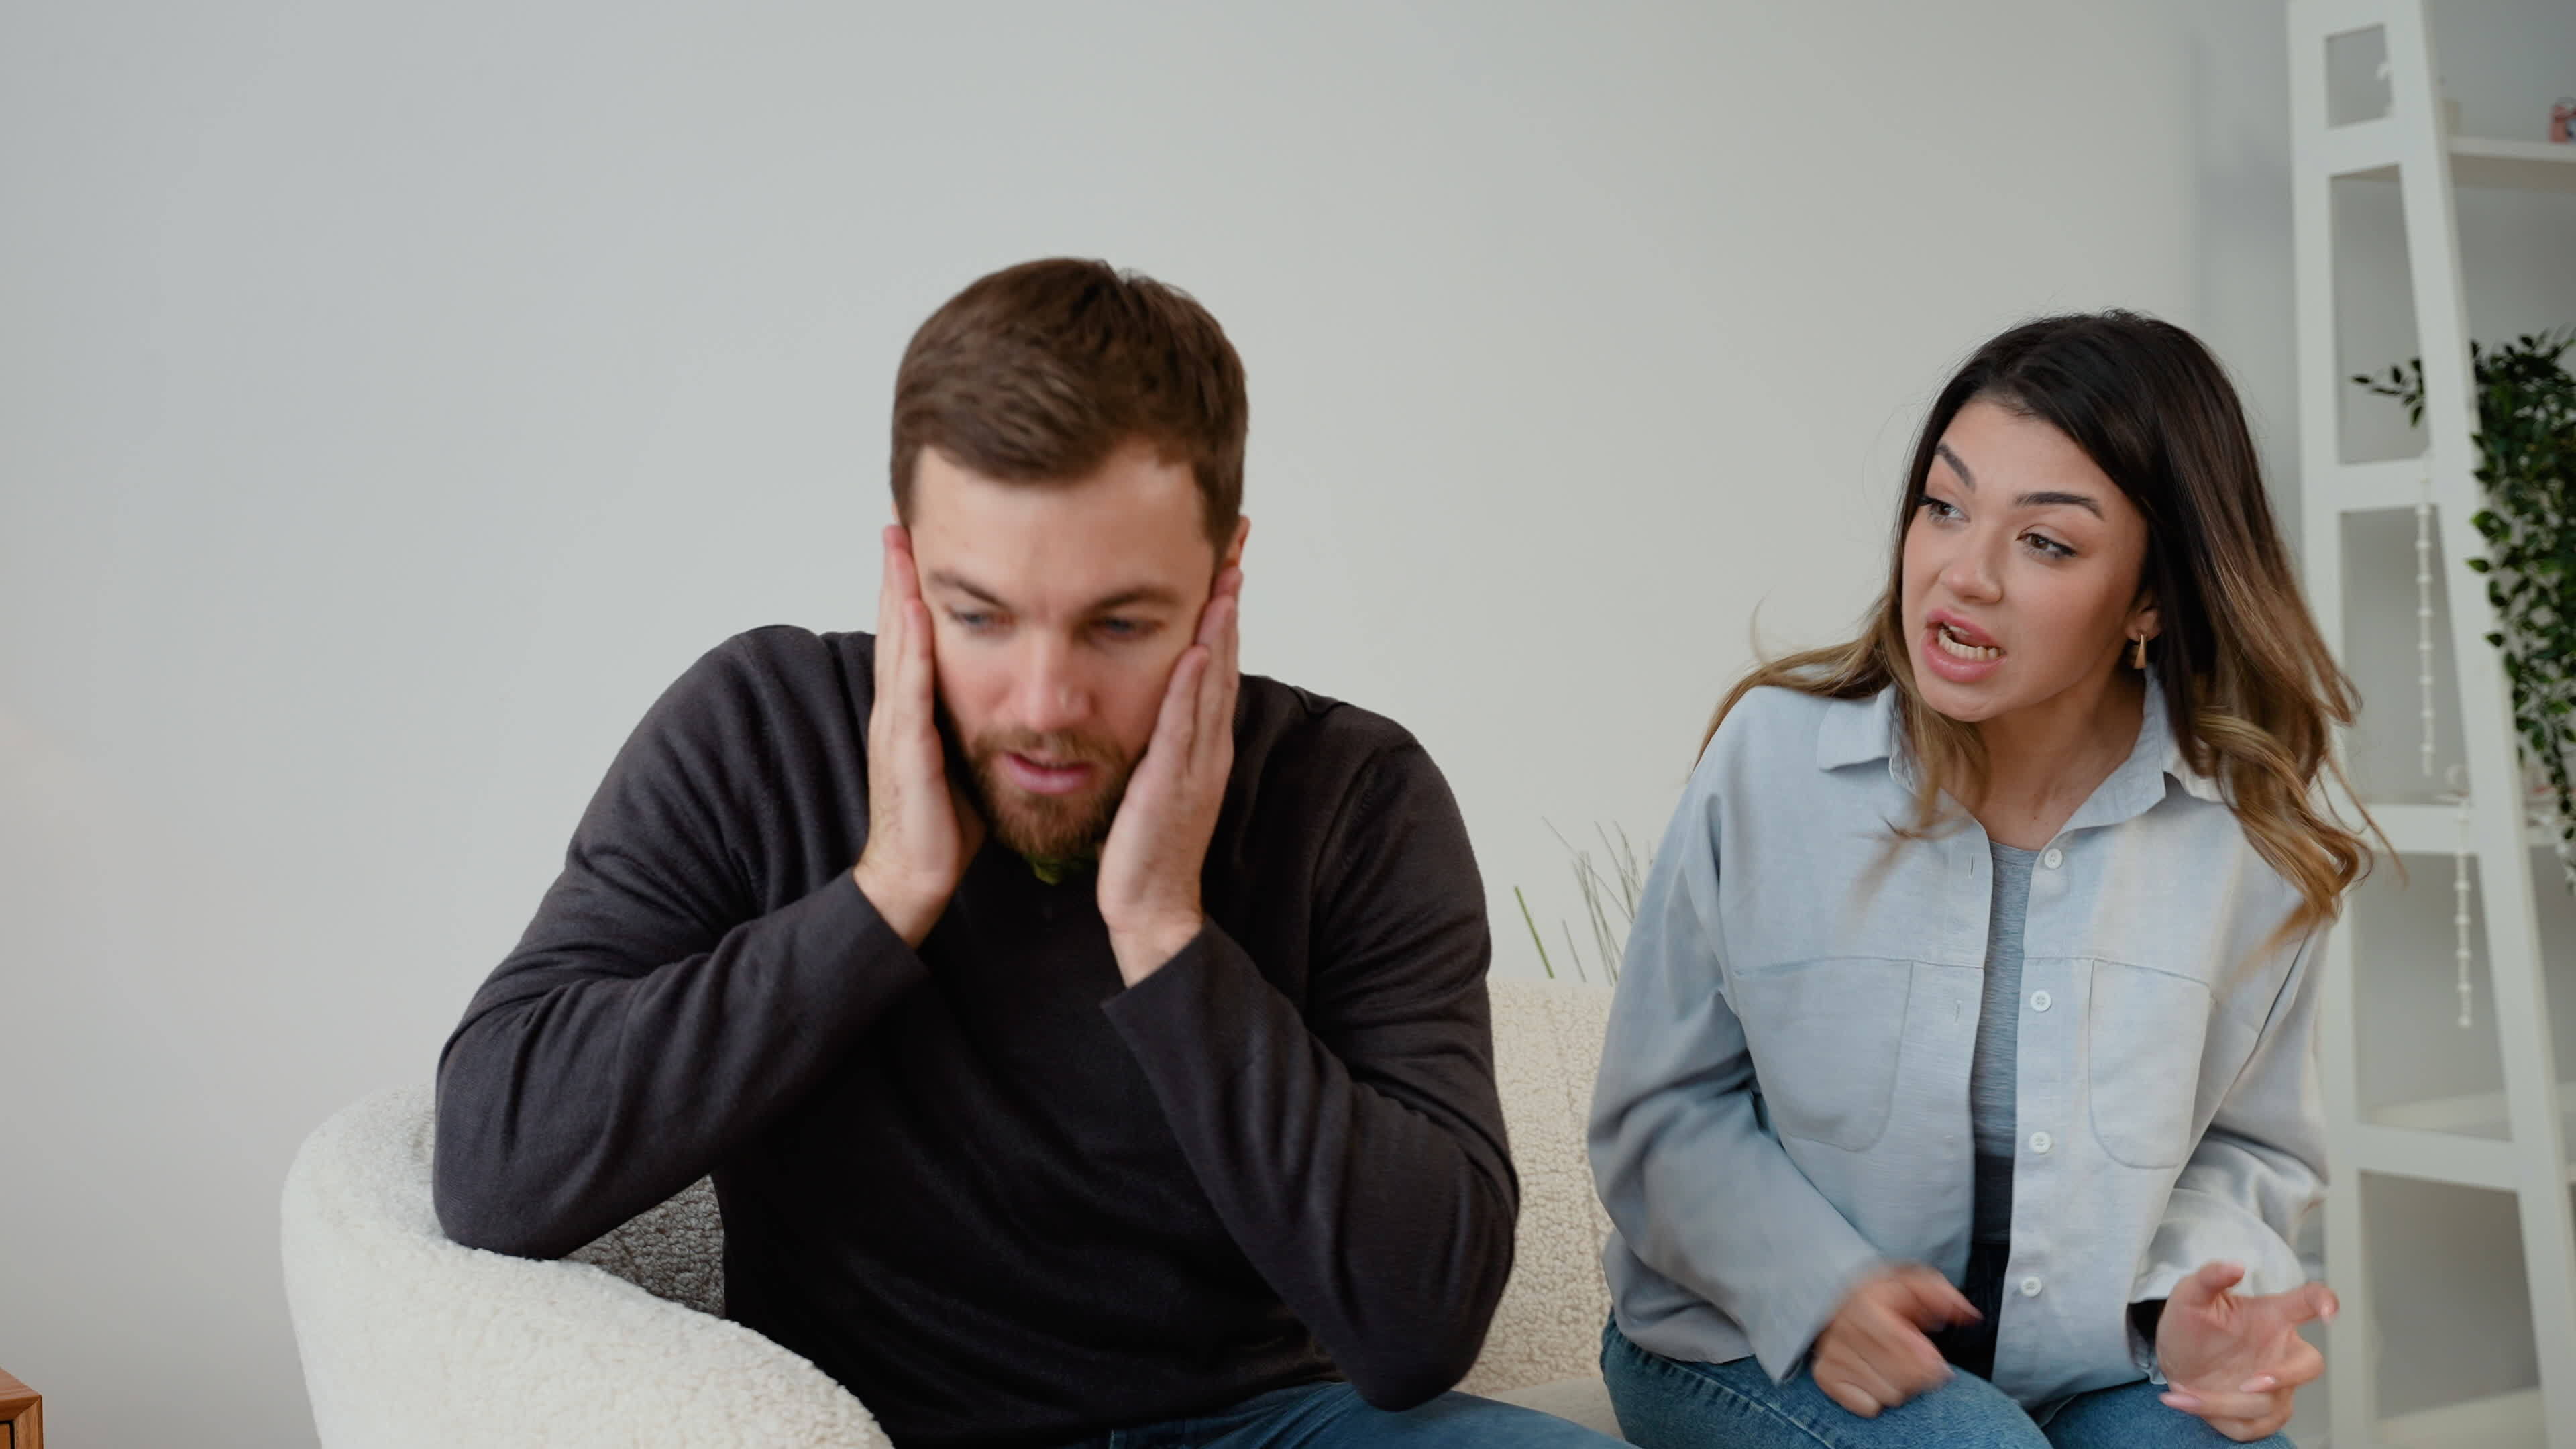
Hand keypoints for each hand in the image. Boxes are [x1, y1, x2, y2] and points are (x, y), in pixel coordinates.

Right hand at [852, 525, 983, 944]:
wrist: (914, 882)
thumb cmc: (943, 826)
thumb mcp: (964, 757)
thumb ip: (976, 721)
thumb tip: (1011, 695)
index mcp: (914, 710)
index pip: (913, 633)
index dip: (911, 584)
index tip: (919, 534)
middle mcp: (898, 709)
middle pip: (895, 624)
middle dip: (895, 569)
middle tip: (896, 513)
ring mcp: (896, 728)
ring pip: (896, 646)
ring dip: (894, 592)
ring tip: (896, 542)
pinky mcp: (906, 753)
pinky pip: (908, 690)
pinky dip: (909, 647)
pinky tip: (913, 612)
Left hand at [1098, 567, 1242, 984]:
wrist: (1152, 910)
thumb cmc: (1145, 850)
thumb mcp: (1154, 778)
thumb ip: (1160, 737)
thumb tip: (1152, 698)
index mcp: (1204, 743)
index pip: (1218, 660)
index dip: (1224, 606)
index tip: (1226, 556)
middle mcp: (1209, 747)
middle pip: (1226, 657)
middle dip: (1231, 598)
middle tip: (1236, 542)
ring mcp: (1197, 766)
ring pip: (1213, 684)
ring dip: (1222, 629)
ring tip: (1226, 577)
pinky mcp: (1173, 786)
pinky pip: (1185, 727)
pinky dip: (1194, 687)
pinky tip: (1199, 650)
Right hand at [1811, 1265, 1979, 1417]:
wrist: (1843, 1299)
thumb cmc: (1886, 1297)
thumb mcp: (1914, 1284)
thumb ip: (1942, 1295)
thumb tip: (1968, 1313)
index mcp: (1864, 1303)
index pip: (1901, 1345)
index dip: (1926, 1360)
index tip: (1935, 1360)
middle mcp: (1841, 1329)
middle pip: (1901, 1378)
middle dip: (1918, 1374)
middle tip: (1917, 1361)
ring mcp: (1830, 1354)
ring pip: (1888, 1395)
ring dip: (1900, 1386)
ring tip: (1894, 1366)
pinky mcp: (1824, 1377)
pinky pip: (1867, 1407)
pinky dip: (1877, 1399)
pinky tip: (1875, 1377)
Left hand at [2155, 1261, 2334, 1441]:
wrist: (2174, 1359)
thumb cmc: (2192, 1324)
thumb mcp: (2189, 1295)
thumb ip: (2208, 1276)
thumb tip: (2235, 1266)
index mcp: (2272, 1316)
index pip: (2308, 1301)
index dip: (2325, 1302)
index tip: (2327, 1311)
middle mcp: (2281, 1351)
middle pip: (2310, 1365)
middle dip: (2284, 1377)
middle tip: (2249, 1382)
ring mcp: (2276, 1386)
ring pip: (2269, 1403)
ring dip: (2223, 1402)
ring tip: (2183, 1390)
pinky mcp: (2261, 1413)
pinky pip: (2250, 1425)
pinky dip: (2214, 1416)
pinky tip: (2184, 1401)